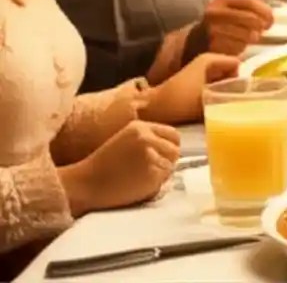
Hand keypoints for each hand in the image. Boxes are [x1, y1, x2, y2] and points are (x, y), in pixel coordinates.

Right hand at [65, 120, 180, 212]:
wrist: (83, 184)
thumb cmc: (102, 167)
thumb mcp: (124, 141)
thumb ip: (147, 140)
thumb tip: (172, 149)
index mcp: (140, 127)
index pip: (173, 135)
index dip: (170, 147)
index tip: (164, 157)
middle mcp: (147, 138)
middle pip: (175, 151)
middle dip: (168, 162)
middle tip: (151, 171)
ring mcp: (151, 155)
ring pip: (171, 167)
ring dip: (161, 175)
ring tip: (138, 179)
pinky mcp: (152, 174)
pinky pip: (162, 182)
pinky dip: (153, 187)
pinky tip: (135, 186)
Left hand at [142, 53, 241, 124]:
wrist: (154, 106)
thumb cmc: (181, 100)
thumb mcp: (208, 98)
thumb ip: (229, 96)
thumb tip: (245, 99)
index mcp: (210, 59)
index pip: (237, 64)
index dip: (241, 78)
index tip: (239, 94)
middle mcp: (207, 61)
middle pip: (231, 70)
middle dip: (234, 84)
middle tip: (235, 101)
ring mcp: (200, 70)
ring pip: (223, 78)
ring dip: (225, 90)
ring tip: (226, 104)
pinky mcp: (195, 80)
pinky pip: (214, 83)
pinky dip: (217, 92)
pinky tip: (215, 105)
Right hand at [202, 0, 273, 55]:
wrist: (193, 42)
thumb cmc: (219, 26)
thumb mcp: (229, 12)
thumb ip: (248, 10)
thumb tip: (269, 18)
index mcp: (220, 2)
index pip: (249, 2)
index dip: (264, 11)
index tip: (270, 21)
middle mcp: (215, 14)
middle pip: (250, 18)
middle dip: (259, 27)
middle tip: (260, 32)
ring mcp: (213, 30)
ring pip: (246, 34)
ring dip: (252, 39)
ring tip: (248, 39)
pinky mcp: (213, 46)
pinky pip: (238, 47)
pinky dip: (241, 48)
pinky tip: (237, 46)